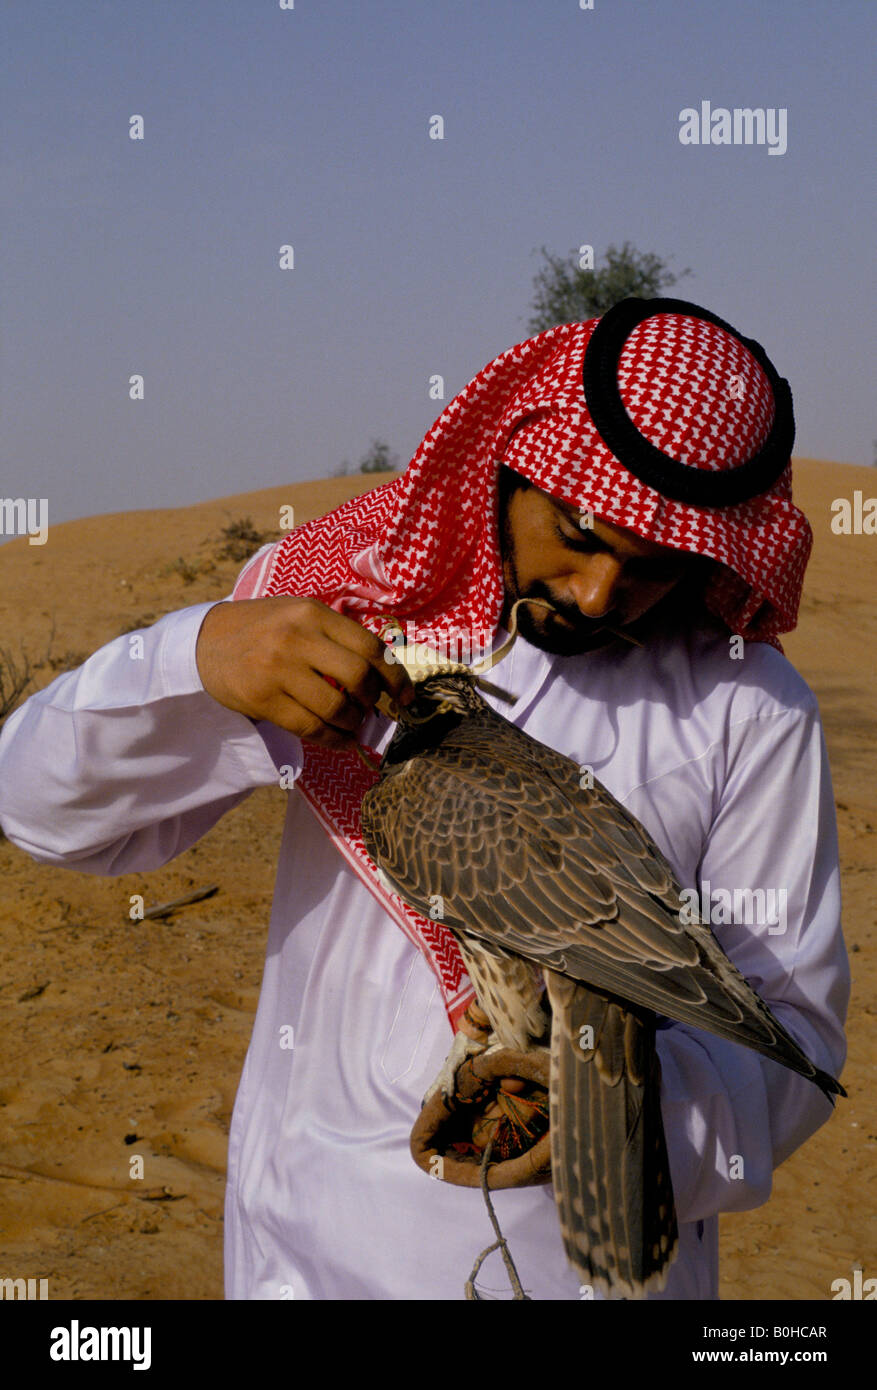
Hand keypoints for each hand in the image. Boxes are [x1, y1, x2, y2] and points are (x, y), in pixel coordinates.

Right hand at [195, 597, 412, 746]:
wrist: (204, 642)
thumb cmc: (262, 630)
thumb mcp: (298, 616)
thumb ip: (335, 637)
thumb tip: (382, 676)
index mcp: (313, 613)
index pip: (369, 647)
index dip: (395, 677)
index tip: (405, 696)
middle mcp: (297, 637)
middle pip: (358, 677)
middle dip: (372, 700)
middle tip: (370, 708)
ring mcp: (277, 669)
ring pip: (336, 707)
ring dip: (353, 723)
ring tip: (352, 724)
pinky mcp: (262, 698)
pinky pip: (310, 726)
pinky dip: (332, 739)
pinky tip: (338, 739)